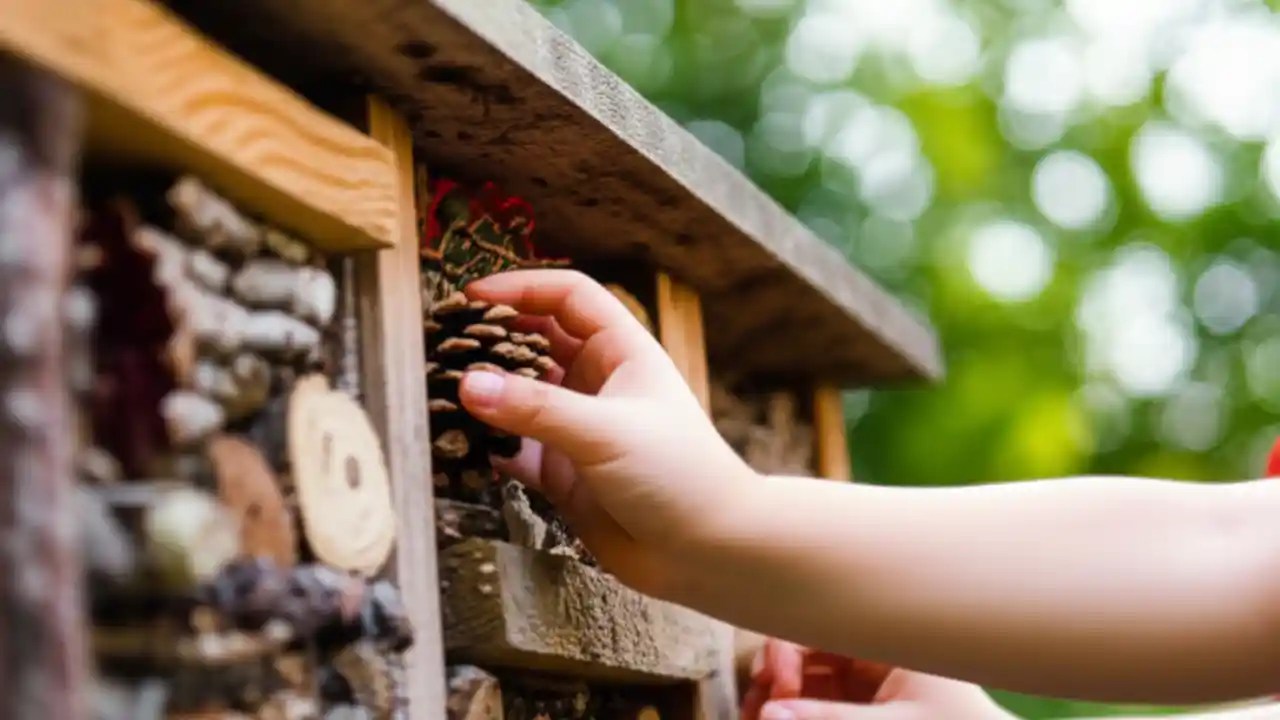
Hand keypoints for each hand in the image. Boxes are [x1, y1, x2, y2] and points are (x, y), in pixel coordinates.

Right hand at [456, 270, 755, 595]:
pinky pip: (512, 449)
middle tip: (439, 345)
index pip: (568, 297)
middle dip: (491, 340)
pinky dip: (484, 446)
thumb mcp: (605, 431)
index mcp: (622, 351)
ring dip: (482, 395)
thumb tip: (468, 384)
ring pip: (518, 397)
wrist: (708, 552)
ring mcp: (577, 428)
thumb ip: (535, 409)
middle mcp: (597, 383)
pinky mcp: (562, 473)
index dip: (521, 288)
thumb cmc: (678, 475)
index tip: (471, 299)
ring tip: (434, 392)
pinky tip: (453, 445)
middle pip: (535, 342)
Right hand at [744, 639, 1012, 719]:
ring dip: (776, 700)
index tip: (775, 685)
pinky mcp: (863, 709)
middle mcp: (874, 654)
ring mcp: (867, 686)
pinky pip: (817, 703)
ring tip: (754, 717)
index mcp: (891, 638)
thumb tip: (770, 713)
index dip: (787, 650)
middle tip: (757, 707)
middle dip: (775, 679)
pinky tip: (771, 719)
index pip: (822, 624)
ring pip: (805, 681)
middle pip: (805, 651)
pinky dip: (792, 712)